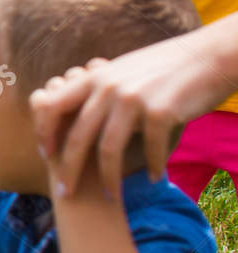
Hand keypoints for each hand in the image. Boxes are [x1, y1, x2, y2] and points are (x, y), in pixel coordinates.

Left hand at [30, 35, 230, 193]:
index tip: (45, 156)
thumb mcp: (121, 71)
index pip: (53, 106)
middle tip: (65, 193)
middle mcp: (108, 88)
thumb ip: (98, 90)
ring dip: (108, 178)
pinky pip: (150, 148)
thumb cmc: (164, 68)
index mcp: (94, 78)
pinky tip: (154, 177)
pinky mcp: (161, 111)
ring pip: (109, 149)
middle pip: (77, 136)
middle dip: (68, 169)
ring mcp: (133, 99)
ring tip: (110, 196)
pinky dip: (151, 166)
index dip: (45, 133)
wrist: (208, 56)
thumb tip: (75, 115)